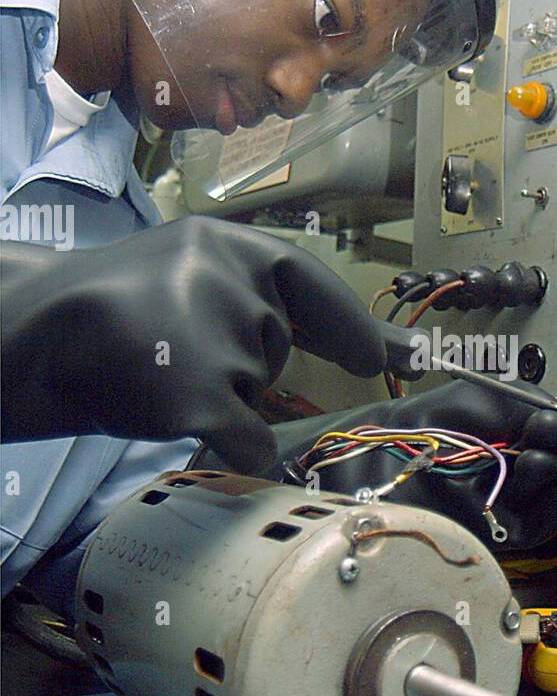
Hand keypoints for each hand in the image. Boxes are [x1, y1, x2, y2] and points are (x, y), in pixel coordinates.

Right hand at [1, 217, 385, 471]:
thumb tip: (368, 350)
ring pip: (256, 396)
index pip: (308, 282)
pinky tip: (193, 432)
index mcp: (225, 243)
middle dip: (240, 366)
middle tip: (167, 352)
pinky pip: (251, 441)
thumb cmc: (108, 310)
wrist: (32, 337)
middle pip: (276, 351)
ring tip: (153, 374)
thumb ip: (254, 294)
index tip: (381, 359)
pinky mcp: (202, 395)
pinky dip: (238, 452)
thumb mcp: (180, 268)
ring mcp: (217, 338)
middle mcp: (229, 281)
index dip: (348, 323)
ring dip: (219, 401)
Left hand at [267, 379, 556, 550]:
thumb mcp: (473, 399)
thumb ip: (524, 401)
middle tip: (540, 433)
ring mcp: (513, 497)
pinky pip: (550, 522)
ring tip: (530, 459)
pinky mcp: (506, 532)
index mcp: (513, 426)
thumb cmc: (418, 428)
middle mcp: (517, 461)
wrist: (379, 461)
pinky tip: (551, 484)